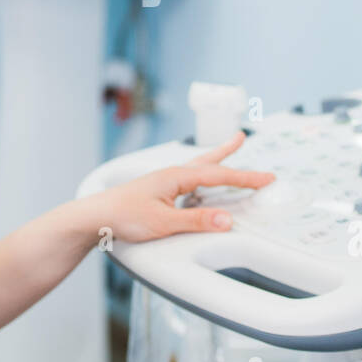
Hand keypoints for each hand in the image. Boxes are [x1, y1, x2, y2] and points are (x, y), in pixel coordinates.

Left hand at [88, 131, 274, 244]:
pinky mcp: (159, 192)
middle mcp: (171, 175)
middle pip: (208, 162)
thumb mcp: (164, 222)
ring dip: (216, 161)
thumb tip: (227, 220)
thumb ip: (196, 222)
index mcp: (176, 176)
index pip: (218, 175)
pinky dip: (203, 179)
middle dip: (228, 153)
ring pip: (198, 169)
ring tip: (229, 150)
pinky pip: (189, 182)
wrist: (94, 218)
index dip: (245, 177)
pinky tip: (202, 186)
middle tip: (243, 139)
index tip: (266, 179)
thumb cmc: (123, 216)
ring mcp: (165, 182)